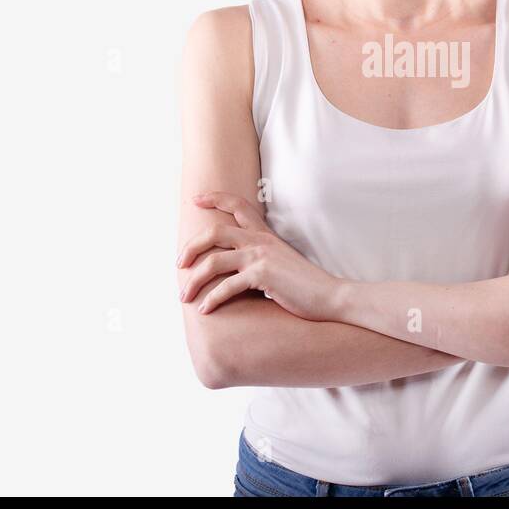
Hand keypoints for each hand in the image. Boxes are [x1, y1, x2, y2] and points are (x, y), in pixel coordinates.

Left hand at [177, 190, 343, 321]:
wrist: (329, 295)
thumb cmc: (305, 284)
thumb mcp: (281, 261)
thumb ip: (261, 256)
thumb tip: (239, 264)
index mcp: (265, 234)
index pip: (238, 205)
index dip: (214, 198)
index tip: (195, 199)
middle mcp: (260, 241)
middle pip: (214, 232)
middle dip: (191, 246)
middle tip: (179, 263)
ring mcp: (260, 257)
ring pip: (213, 261)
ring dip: (194, 279)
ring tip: (184, 294)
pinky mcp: (262, 276)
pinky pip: (226, 286)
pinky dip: (211, 299)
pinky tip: (205, 309)